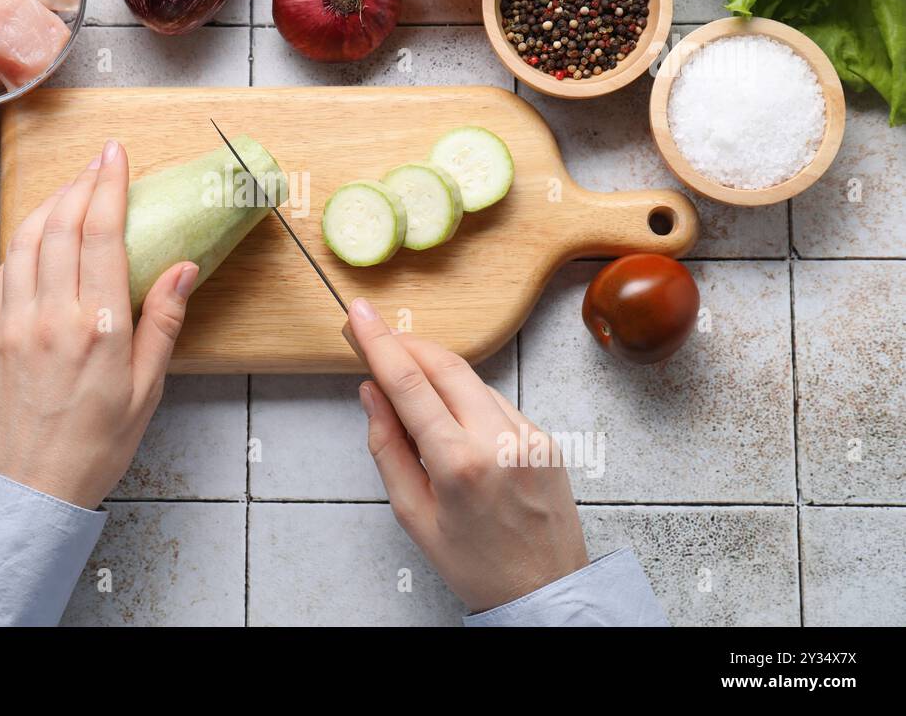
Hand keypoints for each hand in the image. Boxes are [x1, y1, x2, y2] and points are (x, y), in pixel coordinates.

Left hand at [0, 140, 198, 509]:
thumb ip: (163, 321)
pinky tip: (35, 241)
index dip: (108, 185)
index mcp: (98, 327)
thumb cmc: (97, 445)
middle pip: (62, 226)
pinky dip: (19, 247)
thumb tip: (182, 266)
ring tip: (69, 190)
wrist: (30, 491)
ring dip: (48, 206)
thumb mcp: (148, 388)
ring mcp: (8, 324)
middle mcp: (49, 317)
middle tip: (98, 161)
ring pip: (24, 242)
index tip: (116, 156)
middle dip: (81, 183)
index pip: (101, 234)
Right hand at [347, 297, 587, 612]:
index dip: (378, 342)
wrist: (547, 592)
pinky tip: (449, 415)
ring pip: (471, 379)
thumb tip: (372, 393)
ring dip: (434, 369)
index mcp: (460, 464)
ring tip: (405, 378)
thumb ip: (388, 448)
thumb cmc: (476, 565)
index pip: (410, 384)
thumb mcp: (414, 515)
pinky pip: (495, 401)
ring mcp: (528, 435)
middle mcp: (499, 440)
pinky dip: (465, 397)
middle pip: (444, 365)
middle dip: (406, 342)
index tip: (358, 314)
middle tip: (374, 334)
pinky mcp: (545, 437)